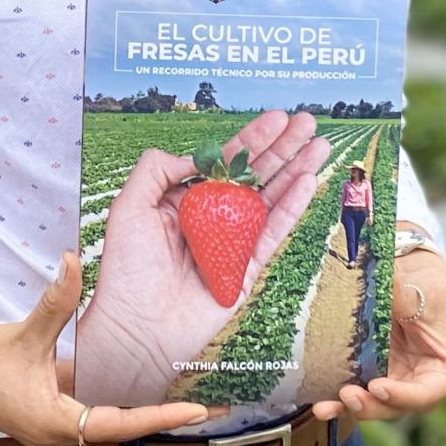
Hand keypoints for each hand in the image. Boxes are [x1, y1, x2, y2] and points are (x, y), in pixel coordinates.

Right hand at [0, 253, 224, 445]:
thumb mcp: (24, 332)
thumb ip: (55, 301)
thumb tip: (73, 259)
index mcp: (55, 423)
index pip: (118, 425)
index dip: (159, 417)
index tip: (196, 412)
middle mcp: (59, 439)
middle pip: (119, 425)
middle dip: (160, 412)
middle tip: (212, 403)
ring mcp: (55, 437)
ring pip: (107, 422)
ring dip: (140, 409)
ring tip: (193, 398)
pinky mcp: (53, 428)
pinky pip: (93, 416)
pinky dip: (117, 403)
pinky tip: (151, 390)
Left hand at [71, 109, 332, 409]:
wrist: (139, 328)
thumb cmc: (126, 271)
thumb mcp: (130, 206)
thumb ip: (157, 169)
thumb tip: (197, 155)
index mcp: (183, 202)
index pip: (224, 162)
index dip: (251, 139)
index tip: (275, 118)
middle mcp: (211, 219)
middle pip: (255, 175)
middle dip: (282, 147)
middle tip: (307, 121)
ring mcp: (232, 243)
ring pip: (271, 199)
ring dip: (296, 170)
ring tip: (319, 144)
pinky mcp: (247, 268)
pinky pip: (274, 232)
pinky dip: (293, 207)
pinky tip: (309, 181)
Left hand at [309, 250, 445, 426]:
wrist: (415, 284)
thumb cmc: (429, 291)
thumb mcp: (423, 293)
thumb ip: (402, 294)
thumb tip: (382, 280)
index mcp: (445, 372)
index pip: (427, 393)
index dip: (403, 395)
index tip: (378, 386)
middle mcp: (420, 385)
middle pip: (396, 407)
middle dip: (370, 406)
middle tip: (347, 396)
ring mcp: (395, 384)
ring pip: (373, 405)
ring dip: (348, 408)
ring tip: (324, 407)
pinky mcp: (373, 377)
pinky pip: (357, 392)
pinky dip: (337, 399)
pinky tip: (320, 402)